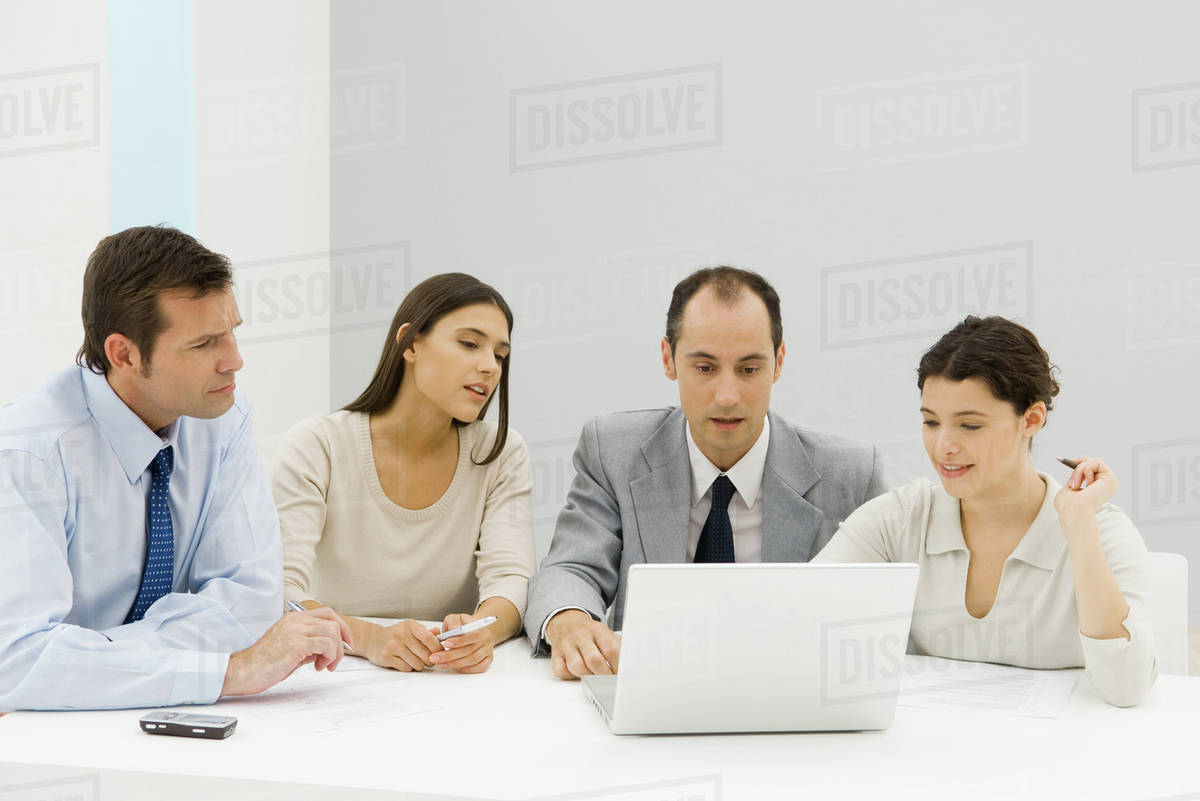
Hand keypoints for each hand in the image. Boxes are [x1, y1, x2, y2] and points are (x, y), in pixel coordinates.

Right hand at [221, 606, 352, 696]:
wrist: (244, 671)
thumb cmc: (264, 662)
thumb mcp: (291, 648)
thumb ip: (310, 644)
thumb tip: (328, 649)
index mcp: (294, 618)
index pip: (327, 613)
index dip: (342, 626)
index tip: (346, 642)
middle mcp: (296, 621)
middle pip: (333, 622)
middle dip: (342, 642)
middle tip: (335, 660)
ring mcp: (296, 630)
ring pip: (333, 633)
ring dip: (335, 652)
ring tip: (324, 665)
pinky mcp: (297, 644)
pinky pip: (326, 644)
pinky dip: (330, 656)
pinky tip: (319, 666)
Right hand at [365, 619, 443, 671]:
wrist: (373, 639)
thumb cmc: (395, 634)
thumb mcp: (410, 628)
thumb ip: (426, 632)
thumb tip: (439, 634)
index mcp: (409, 626)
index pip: (429, 638)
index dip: (437, 648)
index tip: (440, 652)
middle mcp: (401, 635)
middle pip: (425, 654)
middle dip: (430, 660)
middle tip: (429, 660)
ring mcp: (393, 646)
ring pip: (416, 664)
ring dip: (419, 665)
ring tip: (416, 660)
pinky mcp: (387, 657)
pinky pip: (406, 668)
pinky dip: (409, 667)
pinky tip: (406, 661)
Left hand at [431, 612, 495, 673]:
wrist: (474, 630)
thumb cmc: (463, 625)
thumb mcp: (455, 618)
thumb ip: (453, 622)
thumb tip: (453, 628)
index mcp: (480, 627)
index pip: (472, 635)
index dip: (459, 641)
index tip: (446, 643)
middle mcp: (486, 638)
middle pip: (470, 650)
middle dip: (451, 655)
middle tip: (436, 657)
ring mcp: (488, 650)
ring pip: (473, 660)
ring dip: (455, 663)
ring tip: (441, 663)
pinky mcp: (488, 659)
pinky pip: (479, 668)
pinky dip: (466, 669)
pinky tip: (455, 667)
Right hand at [545, 609, 620, 680]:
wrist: (566, 621)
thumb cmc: (589, 632)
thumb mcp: (606, 633)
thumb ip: (617, 646)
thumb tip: (629, 665)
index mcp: (597, 629)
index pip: (611, 650)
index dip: (618, 666)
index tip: (621, 675)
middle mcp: (581, 636)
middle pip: (594, 660)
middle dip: (604, 675)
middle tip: (609, 681)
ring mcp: (567, 645)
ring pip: (577, 667)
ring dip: (588, 676)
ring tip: (594, 676)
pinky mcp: (555, 654)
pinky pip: (561, 671)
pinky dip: (570, 676)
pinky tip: (577, 673)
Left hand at [1054, 457, 1117, 518]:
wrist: (1073, 511)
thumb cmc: (1068, 504)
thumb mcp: (1070, 486)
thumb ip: (1076, 477)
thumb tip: (1076, 466)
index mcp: (1098, 487)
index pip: (1092, 467)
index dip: (1081, 461)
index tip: (1068, 460)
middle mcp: (1106, 483)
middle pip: (1093, 461)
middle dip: (1078, 467)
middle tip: (1072, 479)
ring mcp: (1110, 481)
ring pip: (1093, 461)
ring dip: (1079, 470)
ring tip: (1075, 485)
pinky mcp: (1111, 479)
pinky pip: (1096, 462)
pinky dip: (1084, 470)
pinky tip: (1084, 485)